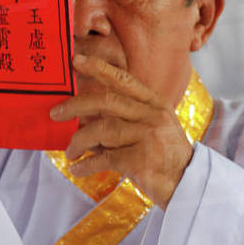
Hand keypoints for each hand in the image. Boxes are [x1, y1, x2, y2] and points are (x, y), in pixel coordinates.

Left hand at [50, 53, 193, 209]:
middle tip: (55, 113)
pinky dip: (86, 164)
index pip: (123, 80)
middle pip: (107, 101)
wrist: (187, 184)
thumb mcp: (150, 129)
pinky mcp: (141, 160)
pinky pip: (104, 159)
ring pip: (102, 130)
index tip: (76, 60)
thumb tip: (84, 116)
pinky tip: (77, 169)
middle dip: (75, 105)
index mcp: (155, 104)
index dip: (98, 68)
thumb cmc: (163, 156)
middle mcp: (152, 116)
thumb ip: (123, 119)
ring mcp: (148, 137)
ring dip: (79, 140)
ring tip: (70, 151)